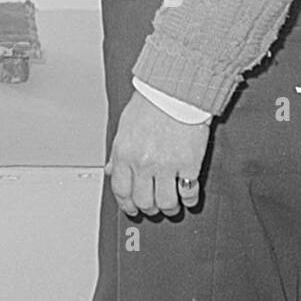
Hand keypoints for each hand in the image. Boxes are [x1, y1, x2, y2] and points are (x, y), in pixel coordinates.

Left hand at [105, 91, 209, 218]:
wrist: (175, 91)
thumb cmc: (150, 105)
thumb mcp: (125, 127)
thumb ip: (117, 153)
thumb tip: (111, 172)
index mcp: (124, 153)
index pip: (121, 190)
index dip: (126, 204)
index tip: (132, 209)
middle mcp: (143, 162)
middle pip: (143, 201)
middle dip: (149, 208)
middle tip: (154, 207)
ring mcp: (166, 165)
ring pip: (166, 203)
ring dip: (169, 208)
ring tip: (173, 204)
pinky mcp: (189, 164)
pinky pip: (189, 193)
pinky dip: (189, 200)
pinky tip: (188, 196)